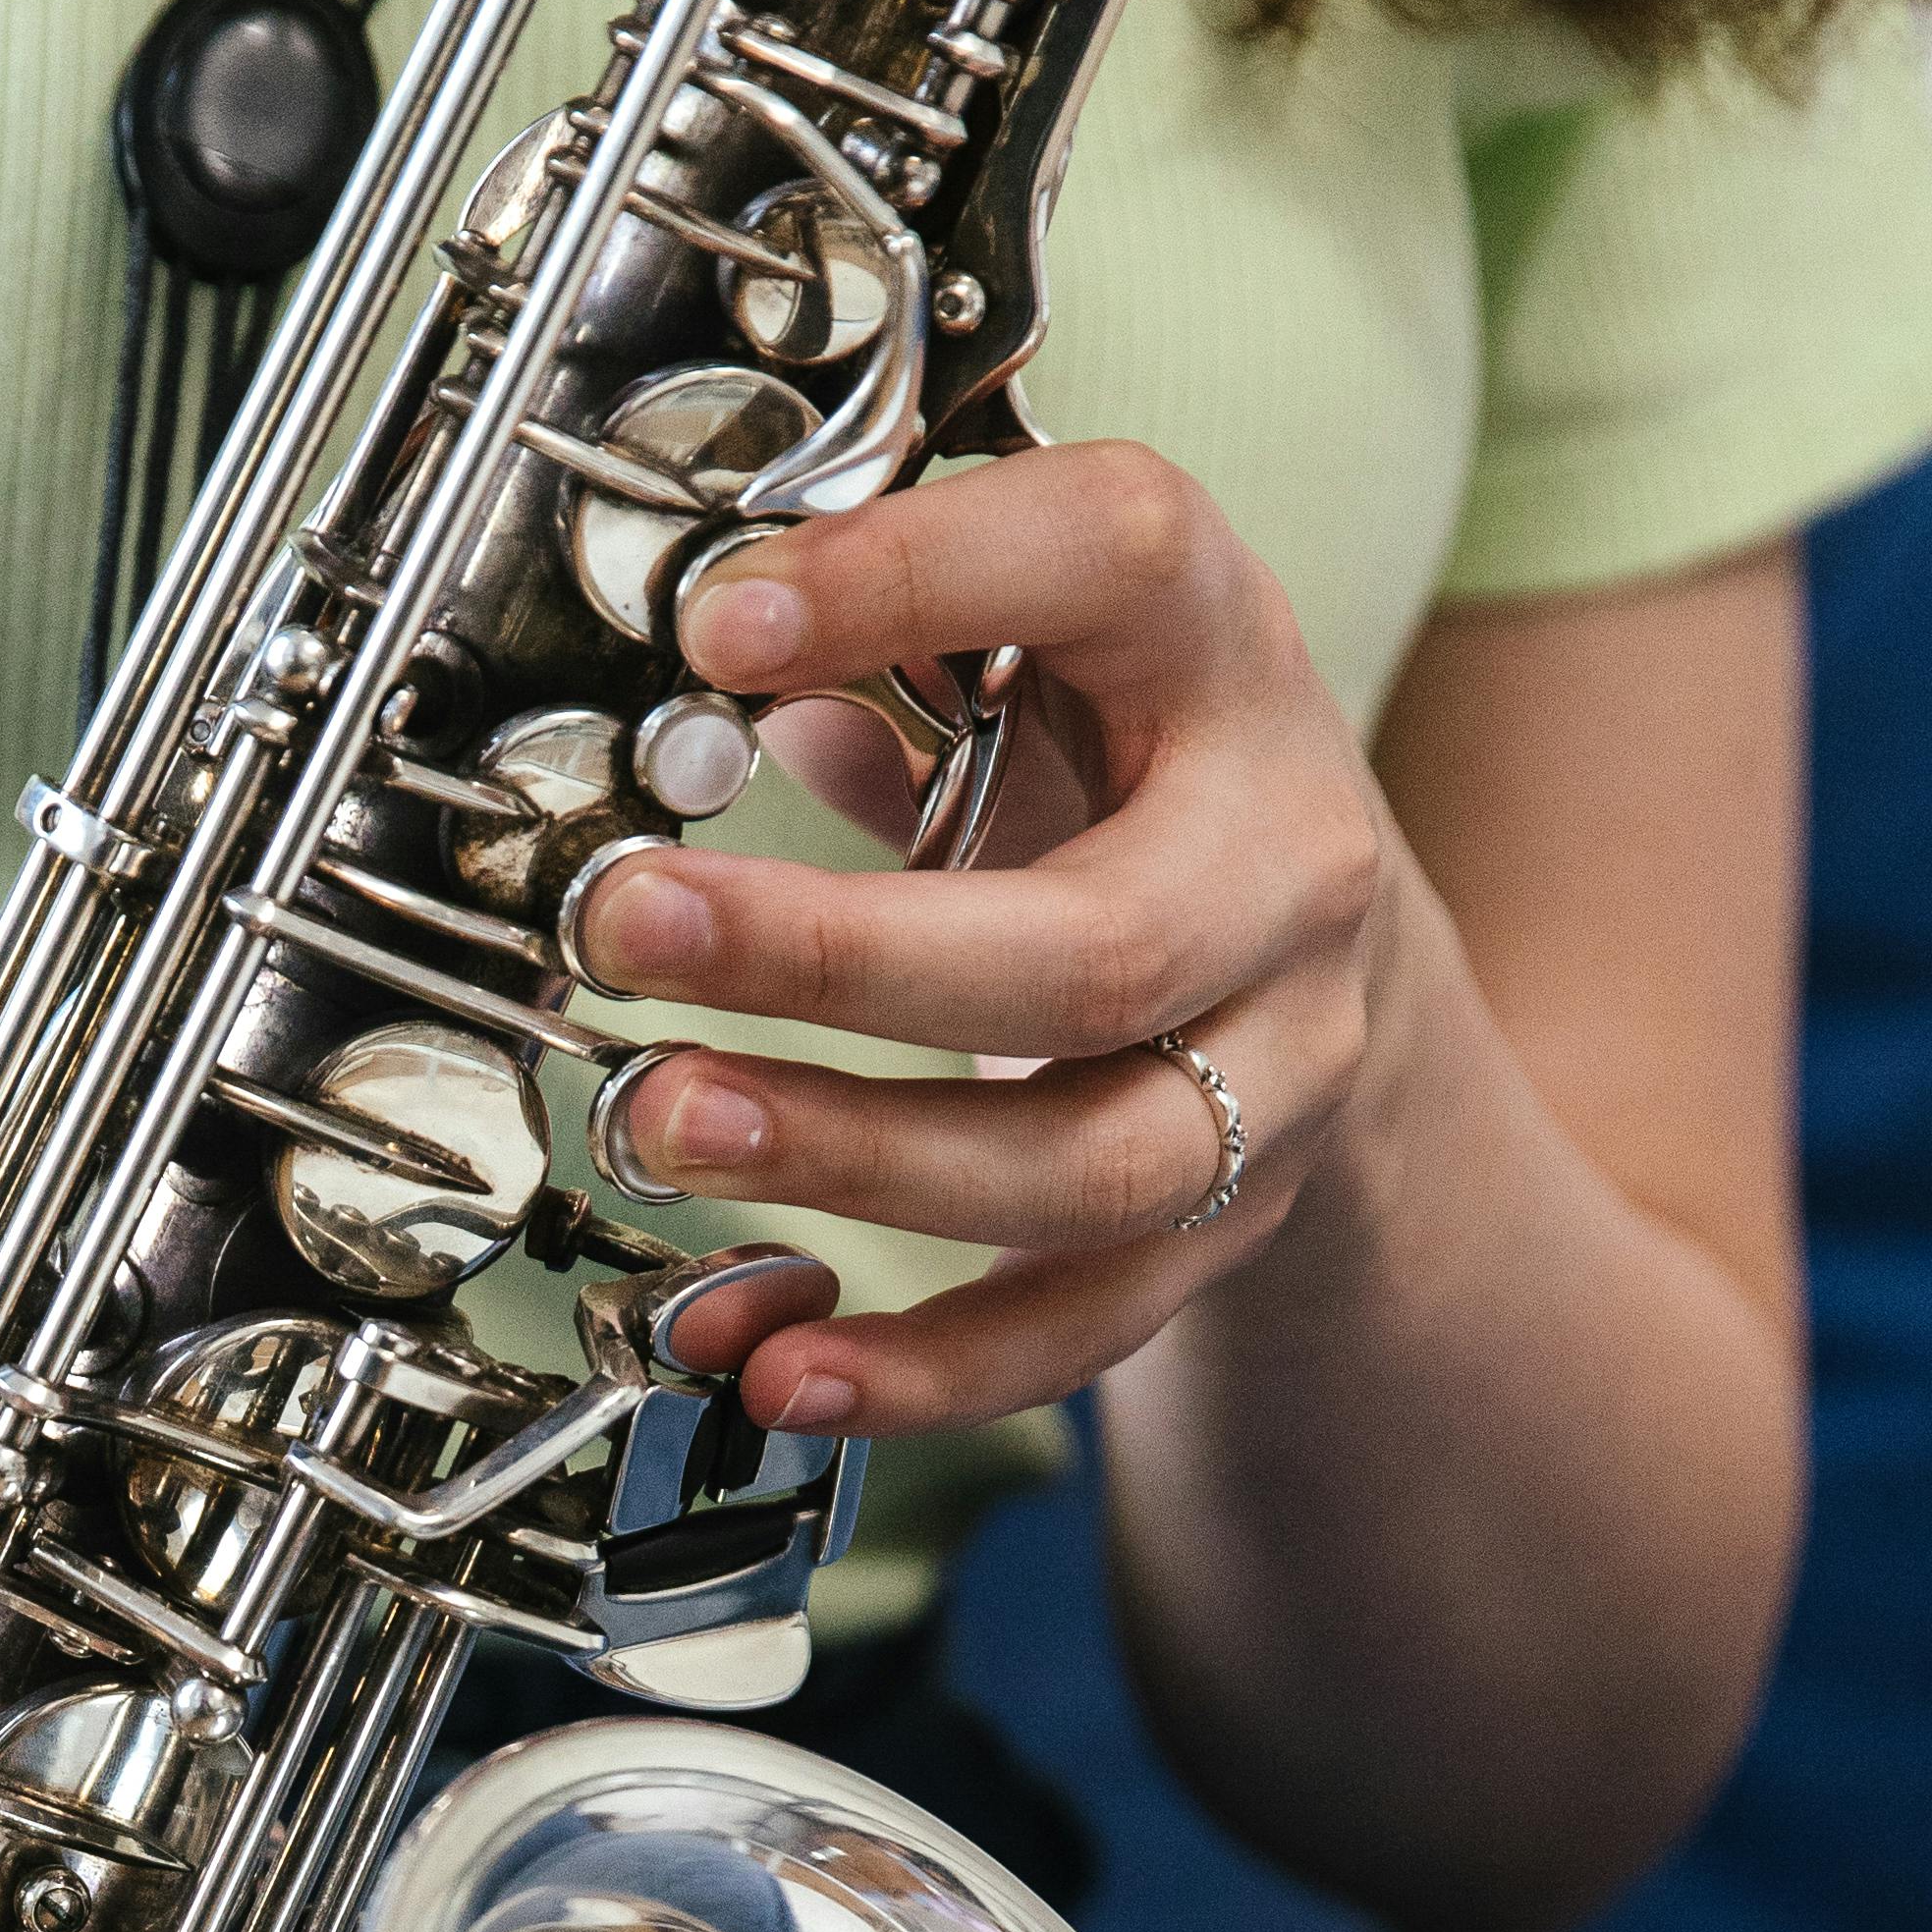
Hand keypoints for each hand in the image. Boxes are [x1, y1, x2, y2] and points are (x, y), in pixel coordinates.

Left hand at [574, 440, 1403, 1435]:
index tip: (720, 625)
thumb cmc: (1117, 754)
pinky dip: (925, 1369)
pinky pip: (1086, 1322)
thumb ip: (880, 626)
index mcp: (1220, 654)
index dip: (922, 574)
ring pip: (1097, 1161)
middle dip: (838, 956)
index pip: (1117, 562)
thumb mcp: (1032, 638)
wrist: (1304, 920)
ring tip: (666, 1125)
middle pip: (1100, 948)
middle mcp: (1284, 865)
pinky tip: (778, 1364)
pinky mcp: (1233, 1218)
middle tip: (627, 924)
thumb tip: (676, 643)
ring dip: (859, 1157)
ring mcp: (1277, 1063)